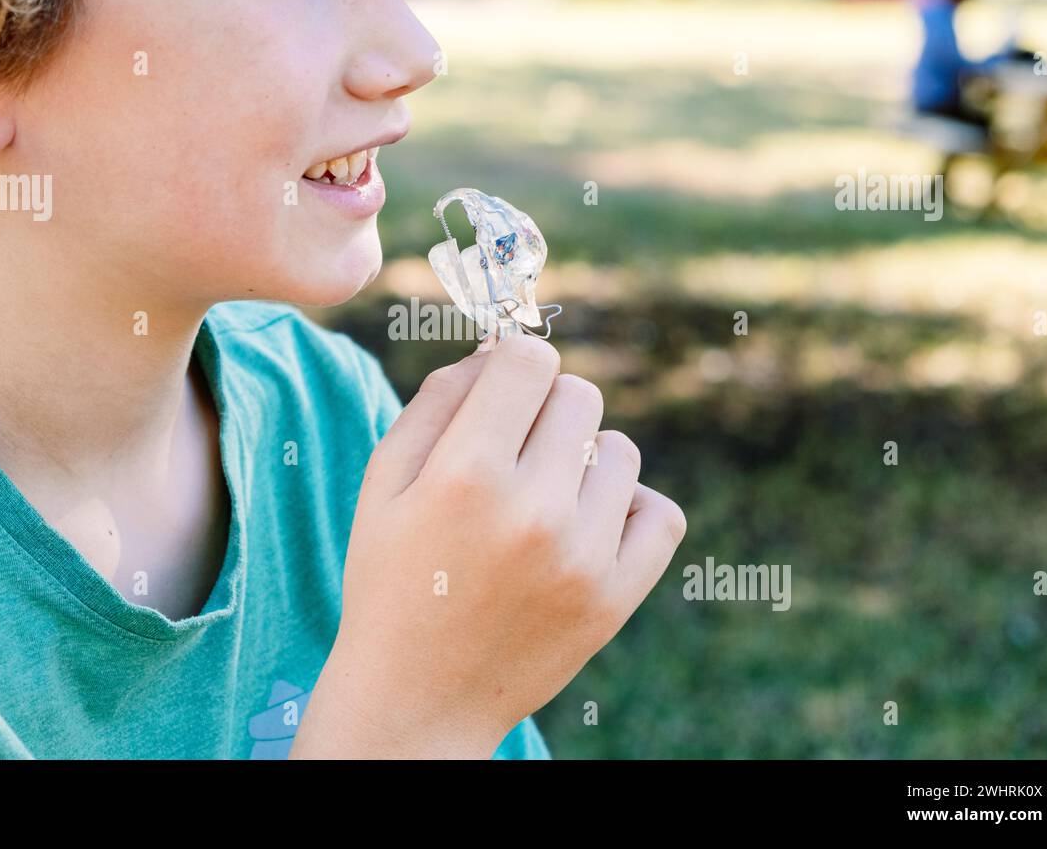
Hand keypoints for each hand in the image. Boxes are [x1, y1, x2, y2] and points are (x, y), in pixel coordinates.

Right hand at [290, 333, 685, 757]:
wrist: (417, 699)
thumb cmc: (391, 578)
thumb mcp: (384, 482)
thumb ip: (437, 400)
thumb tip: (499, 347)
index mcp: (465, 475)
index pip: (530, 361)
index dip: (515, 362)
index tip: (504, 388)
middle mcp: (532, 512)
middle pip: (579, 397)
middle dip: (545, 411)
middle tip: (511, 454)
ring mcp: (582, 558)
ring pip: (620, 450)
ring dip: (584, 460)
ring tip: (542, 500)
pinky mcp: (615, 598)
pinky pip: (661, 513)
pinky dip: (631, 508)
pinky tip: (587, 525)